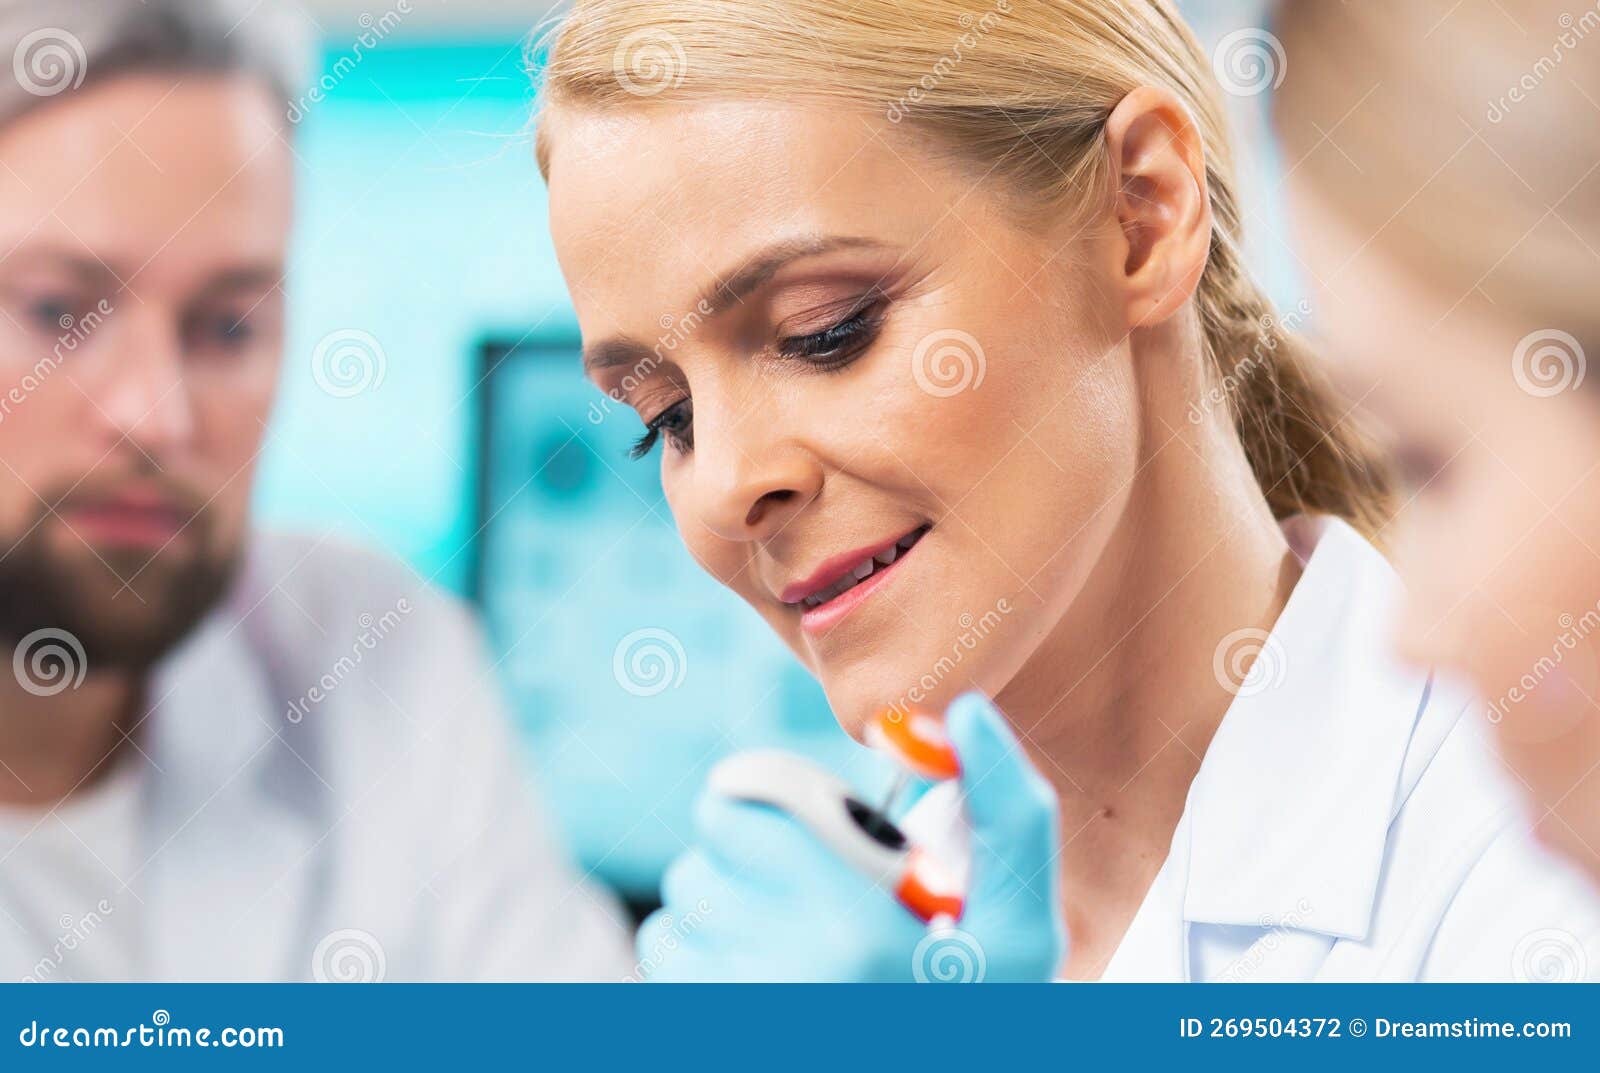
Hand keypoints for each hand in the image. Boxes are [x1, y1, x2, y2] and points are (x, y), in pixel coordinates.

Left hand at [634, 693, 1065, 981]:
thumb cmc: (988, 1009)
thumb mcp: (1022, 922)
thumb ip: (1008, 809)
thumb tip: (965, 709)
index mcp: (850, 930)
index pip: (726, 808)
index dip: (756, 794)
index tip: (791, 812)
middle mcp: (777, 981)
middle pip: (700, 859)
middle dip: (747, 855)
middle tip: (801, 879)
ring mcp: (733, 1019)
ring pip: (676, 917)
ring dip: (721, 914)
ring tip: (787, 935)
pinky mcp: (708, 1042)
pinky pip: (668, 970)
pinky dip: (701, 964)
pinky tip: (762, 979)